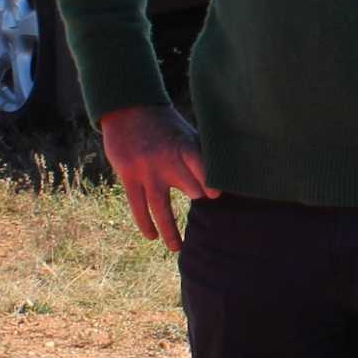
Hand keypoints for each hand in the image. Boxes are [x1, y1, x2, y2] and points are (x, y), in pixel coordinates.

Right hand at [100, 103, 210, 251]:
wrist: (128, 109)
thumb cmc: (166, 125)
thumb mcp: (187, 133)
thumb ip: (202, 155)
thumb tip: (228, 176)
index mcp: (185, 147)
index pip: (202, 168)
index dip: (210, 183)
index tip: (215, 197)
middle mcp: (167, 161)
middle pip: (188, 190)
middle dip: (196, 202)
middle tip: (206, 222)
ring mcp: (147, 171)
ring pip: (160, 209)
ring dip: (170, 232)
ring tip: (177, 248)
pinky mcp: (129, 177)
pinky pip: (138, 206)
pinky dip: (145, 223)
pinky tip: (152, 236)